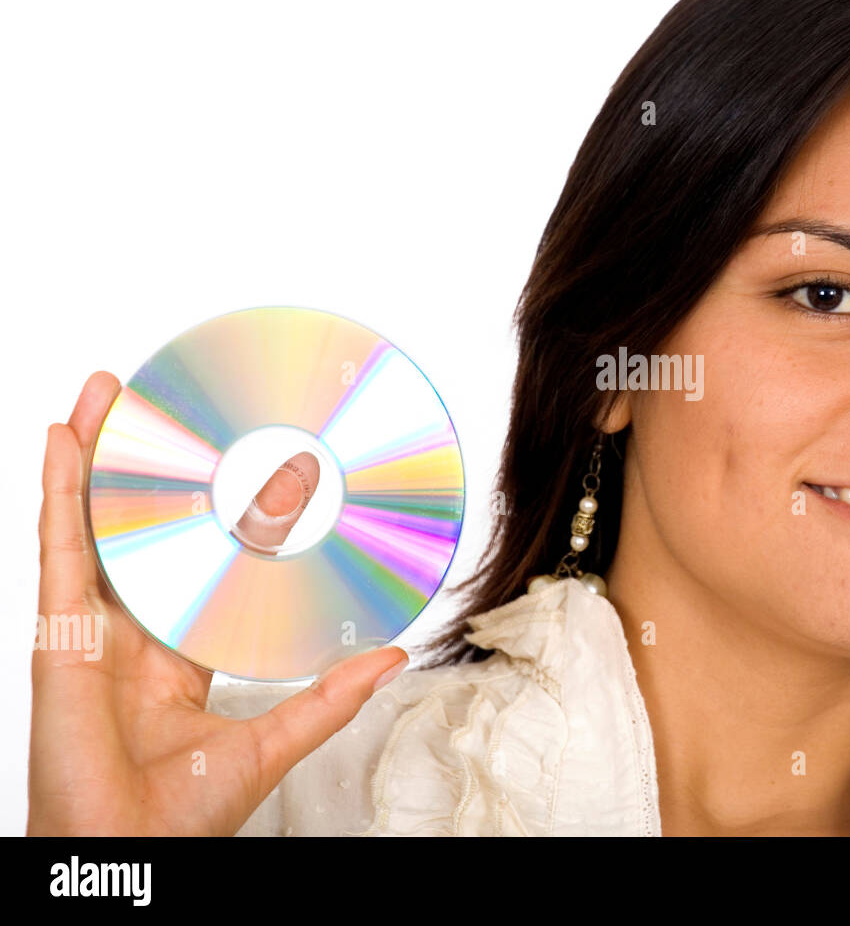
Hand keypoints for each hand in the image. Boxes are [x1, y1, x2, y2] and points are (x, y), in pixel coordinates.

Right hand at [28, 371, 407, 835]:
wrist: (128, 854)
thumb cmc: (184, 815)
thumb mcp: (274, 742)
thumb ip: (329, 698)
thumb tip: (393, 656)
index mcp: (182, 656)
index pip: (222, 566)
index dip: (253, 518)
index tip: (295, 472)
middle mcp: (135, 632)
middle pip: (147, 531)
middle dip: (159, 471)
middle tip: (177, 409)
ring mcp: (94, 627)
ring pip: (95, 524)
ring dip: (99, 458)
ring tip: (108, 394)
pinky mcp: (59, 631)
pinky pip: (59, 546)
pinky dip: (59, 490)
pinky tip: (64, 439)